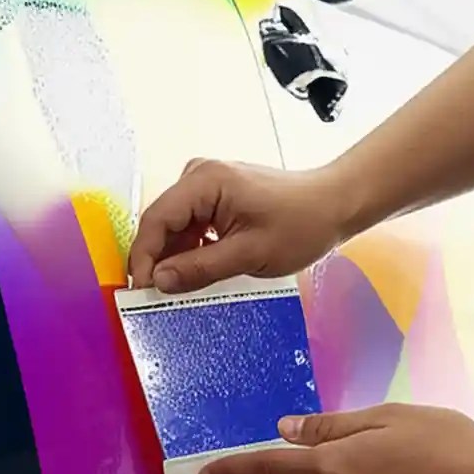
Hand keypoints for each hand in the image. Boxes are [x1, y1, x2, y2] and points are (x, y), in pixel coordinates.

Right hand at [128, 159, 347, 292]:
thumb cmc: (302, 223)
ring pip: (175, 228)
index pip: (156, 220)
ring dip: (176, 258)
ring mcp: (207, 185)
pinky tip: (198, 273)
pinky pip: (191, 226)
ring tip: (181, 289)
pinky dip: (191, 251)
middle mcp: (200, 176)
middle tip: (157, 298)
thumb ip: (200, 268)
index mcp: (205, 181)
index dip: (143, 258)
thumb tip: (160, 281)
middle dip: (158, 261)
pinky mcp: (216, 196)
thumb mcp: (249, 254)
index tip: (141, 290)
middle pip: (162, 223)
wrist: (333, 205)